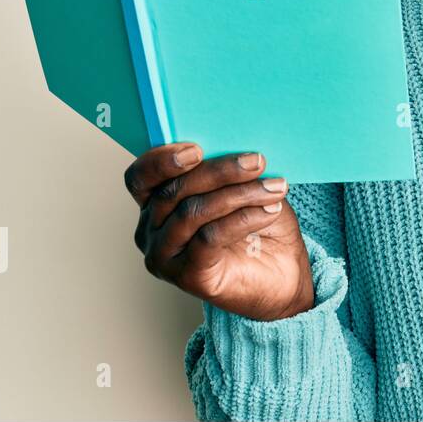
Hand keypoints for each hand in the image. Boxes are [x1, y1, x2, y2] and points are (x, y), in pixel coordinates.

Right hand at [125, 143, 314, 320]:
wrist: (282, 277)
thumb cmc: (260, 229)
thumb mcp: (244, 190)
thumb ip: (228, 170)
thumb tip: (236, 144)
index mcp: (155, 204)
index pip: (140, 178)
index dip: (161, 160)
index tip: (197, 148)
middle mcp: (151, 231)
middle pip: (173, 191)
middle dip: (219, 172)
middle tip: (257, 161)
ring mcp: (165, 257)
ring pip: (194, 212)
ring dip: (239, 194)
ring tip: (274, 187)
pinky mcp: (187, 276)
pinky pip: (210, 237)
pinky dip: (244, 219)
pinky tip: (269, 210)